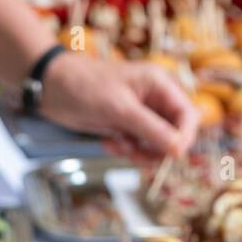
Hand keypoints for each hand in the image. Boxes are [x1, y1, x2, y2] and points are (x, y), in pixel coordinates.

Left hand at [40, 52, 198, 157]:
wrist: (53, 88)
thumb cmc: (86, 88)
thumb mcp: (121, 110)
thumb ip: (152, 130)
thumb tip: (180, 150)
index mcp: (160, 84)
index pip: (188, 116)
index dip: (184, 138)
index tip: (171, 156)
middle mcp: (155, 99)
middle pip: (175, 134)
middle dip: (157, 149)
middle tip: (135, 152)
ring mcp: (141, 114)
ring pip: (157, 145)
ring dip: (139, 152)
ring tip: (118, 144)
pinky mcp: (128, 127)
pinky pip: (139, 147)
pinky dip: (126, 150)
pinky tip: (108, 141)